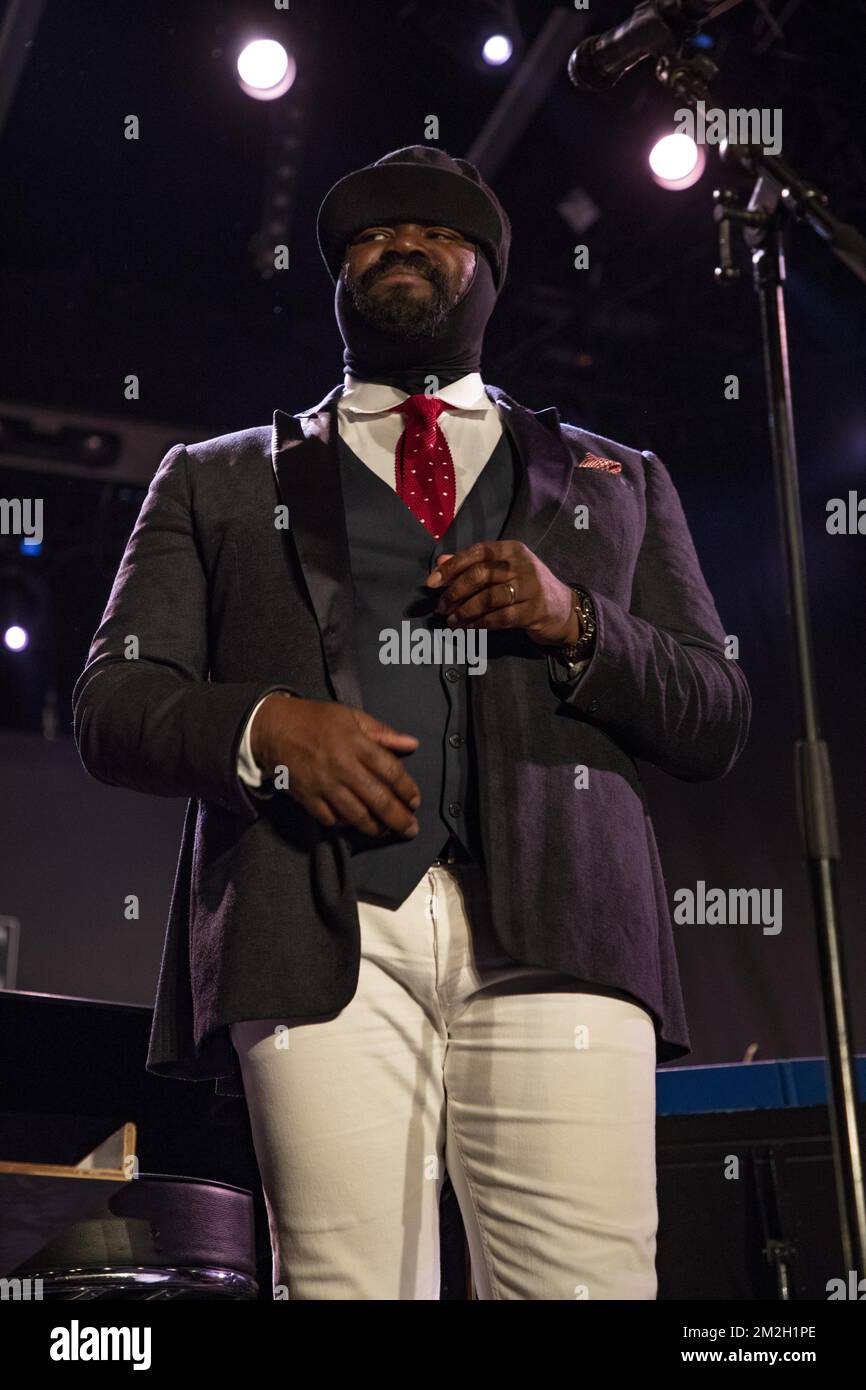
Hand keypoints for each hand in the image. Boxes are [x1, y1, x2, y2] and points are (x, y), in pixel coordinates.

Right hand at [250, 695, 421, 837]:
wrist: (273, 727)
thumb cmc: (315, 720)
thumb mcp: (351, 716)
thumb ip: (383, 733)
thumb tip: (411, 744)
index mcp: (356, 744)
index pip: (391, 771)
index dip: (407, 789)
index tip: (415, 801)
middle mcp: (342, 766)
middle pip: (378, 799)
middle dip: (398, 818)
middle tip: (411, 829)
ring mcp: (324, 784)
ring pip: (356, 815)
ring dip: (374, 827)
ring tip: (385, 831)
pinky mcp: (307, 797)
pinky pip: (330, 819)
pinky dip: (343, 825)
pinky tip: (353, 824)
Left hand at [425, 541, 579, 646]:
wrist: (564, 609)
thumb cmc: (526, 587)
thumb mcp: (503, 571)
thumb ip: (473, 564)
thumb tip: (440, 562)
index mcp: (512, 549)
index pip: (476, 553)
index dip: (451, 566)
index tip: (431, 583)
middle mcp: (522, 564)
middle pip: (480, 575)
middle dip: (455, 592)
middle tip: (441, 607)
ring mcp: (531, 587)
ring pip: (489, 598)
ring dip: (465, 612)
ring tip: (452, 621)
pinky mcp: (535, 610)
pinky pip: (501, 618)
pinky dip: (481, 623)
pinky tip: (469, 627)